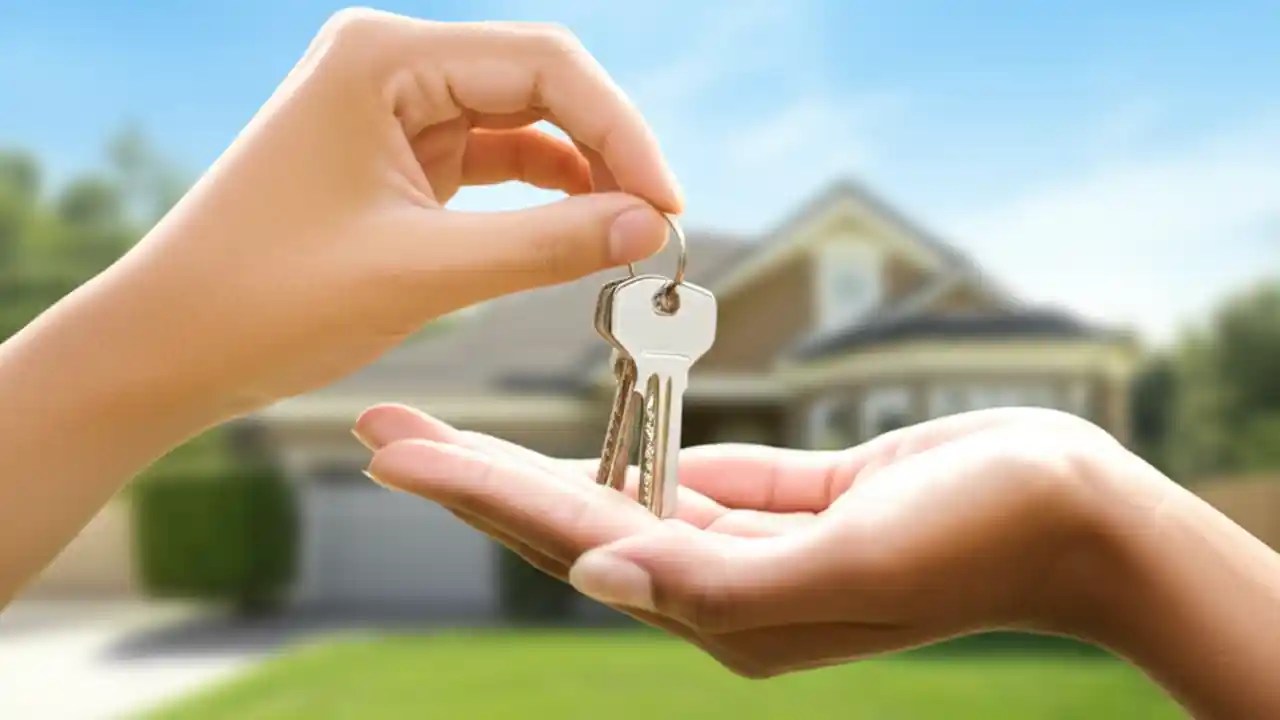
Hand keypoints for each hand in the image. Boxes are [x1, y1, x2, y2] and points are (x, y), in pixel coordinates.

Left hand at [0, 9, 676, 603]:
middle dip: (607, 151)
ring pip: (520, 124)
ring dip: (579, 175)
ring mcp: (390, 108)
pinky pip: (489, 161)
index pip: (544, 65)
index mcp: (384, 57)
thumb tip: (651, 228)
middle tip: (659, 225)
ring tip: (629, 235)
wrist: (168, 346)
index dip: (621, 132)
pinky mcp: (392, 154)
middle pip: (539, 84)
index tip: (669, 205)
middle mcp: (388, 63)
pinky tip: (579, 231)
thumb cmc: (267, 300)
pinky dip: (539, 196)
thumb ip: (548, 245)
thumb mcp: (424, 272)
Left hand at [356, 405, 1143, 677]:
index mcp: (724, 610)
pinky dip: (639, 450)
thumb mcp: (854, 566)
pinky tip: (587, 440)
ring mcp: (755, 544)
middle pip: (570, 519)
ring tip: (457, 433)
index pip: (570, 539)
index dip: (474, 493)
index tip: (393, 452)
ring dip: (536, 459)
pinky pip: (696, 473)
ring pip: (621, 493)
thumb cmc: (978, 538)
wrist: (1074, 516)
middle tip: (384, 432)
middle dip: (473, 476)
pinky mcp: (790, 503)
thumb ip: (724, 583)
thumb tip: (599, 573)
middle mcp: (724, 584)